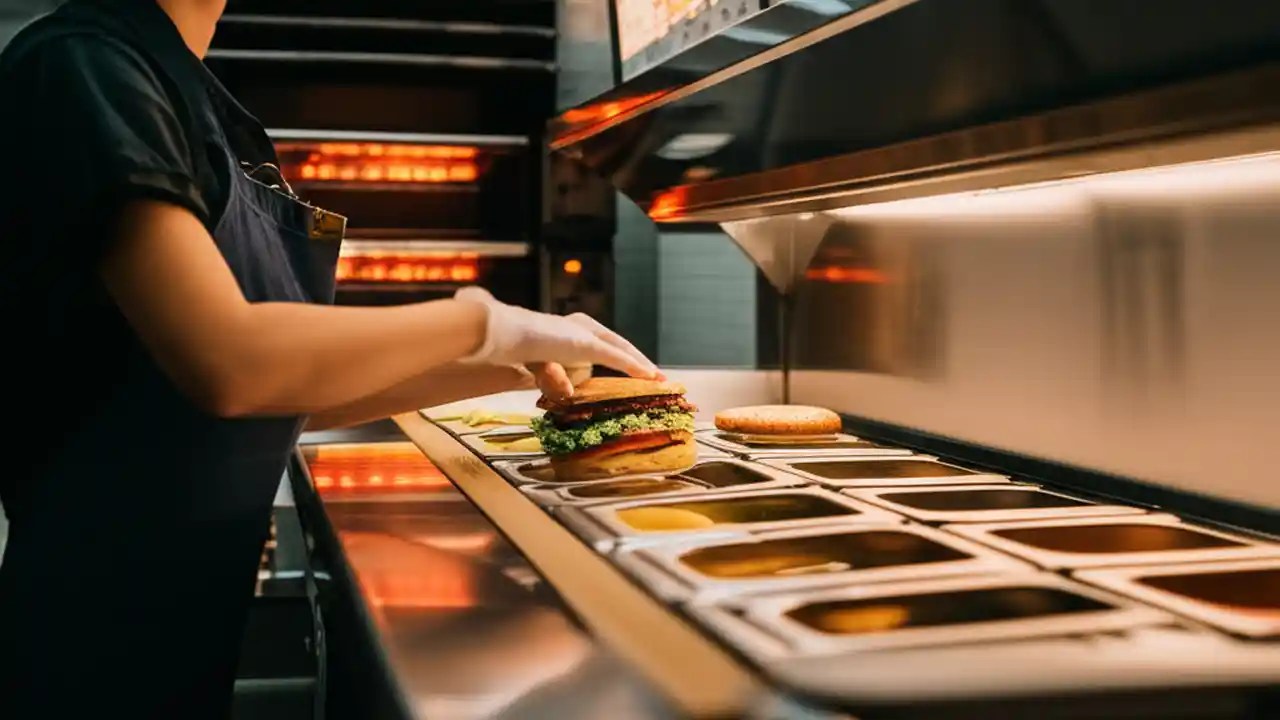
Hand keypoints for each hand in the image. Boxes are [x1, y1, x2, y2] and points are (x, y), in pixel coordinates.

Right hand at [455, 287, 657, 379]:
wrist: (490, 329)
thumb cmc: (490, 332)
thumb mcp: (491, 339)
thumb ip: (487, 327)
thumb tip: (466, 302)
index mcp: (552, 326)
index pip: (585, 336)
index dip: (602, 347)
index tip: (612, 358)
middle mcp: (569, 326)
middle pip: (609, 339)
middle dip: (628, 354)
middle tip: (646, 370)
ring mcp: (577, 333)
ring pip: (616, 348)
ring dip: (637, 363)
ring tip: (657, 377)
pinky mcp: (583, 343)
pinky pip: (615, 357)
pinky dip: (634, 366)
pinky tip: (651, 376)